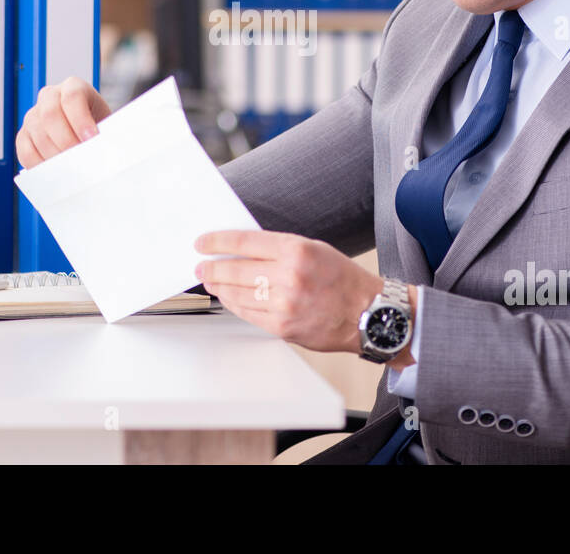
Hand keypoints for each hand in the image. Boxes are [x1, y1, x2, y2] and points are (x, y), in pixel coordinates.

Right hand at [15, 75, 111, 167]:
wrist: (89, 135)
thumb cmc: (99, 126)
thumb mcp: (107, 122)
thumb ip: (104, 131)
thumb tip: (101, 149)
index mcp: (73, 86)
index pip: (72, 97)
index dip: (81, 119)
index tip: (91, 138)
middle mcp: (50, 97)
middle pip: (50, 115)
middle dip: (66, 141)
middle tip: (80, 158)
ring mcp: (34, 115)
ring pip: (38, 134)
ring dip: (55, 155)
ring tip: (71, 167)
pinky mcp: (24, 135)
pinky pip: (26, 151)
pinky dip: (40, 164)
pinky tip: (54, 170)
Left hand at [194, 229, 414, 365]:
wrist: (368, 313)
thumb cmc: (344, 280)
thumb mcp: (314, 249)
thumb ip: (279, 248)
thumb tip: (243, 250)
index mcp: (297, 250)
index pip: (245, 242)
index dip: (218, 241)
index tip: (204, 242)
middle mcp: (289, 276)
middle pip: (235, 269)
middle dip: (212, 267)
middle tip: (201, 265)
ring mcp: (284, 304)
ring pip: (238, 293)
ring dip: (219, 287)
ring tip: (211, 281)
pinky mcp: (282, 326)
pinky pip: (248, 314)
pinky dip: (234, 304)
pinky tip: (229, 298)